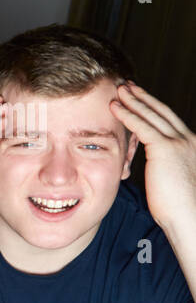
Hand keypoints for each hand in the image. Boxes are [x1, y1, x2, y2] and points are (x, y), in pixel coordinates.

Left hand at [109, 82, 195, 233]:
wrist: (190, 216)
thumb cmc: (179, 207)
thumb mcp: (173, 180)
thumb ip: (165, 168)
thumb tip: (156, 171)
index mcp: (190, 145)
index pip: (168, 121)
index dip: (152, 108)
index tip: (138, 98)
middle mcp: (187, 139)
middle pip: (161, 112)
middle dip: (143, 97)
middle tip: (127, 86)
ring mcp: (178, 142)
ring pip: (151, 115)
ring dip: (133, 100)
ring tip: (118, 90)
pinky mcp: (166, 149)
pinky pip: (142, 127)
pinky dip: (127, 115)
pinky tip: (114, 107)